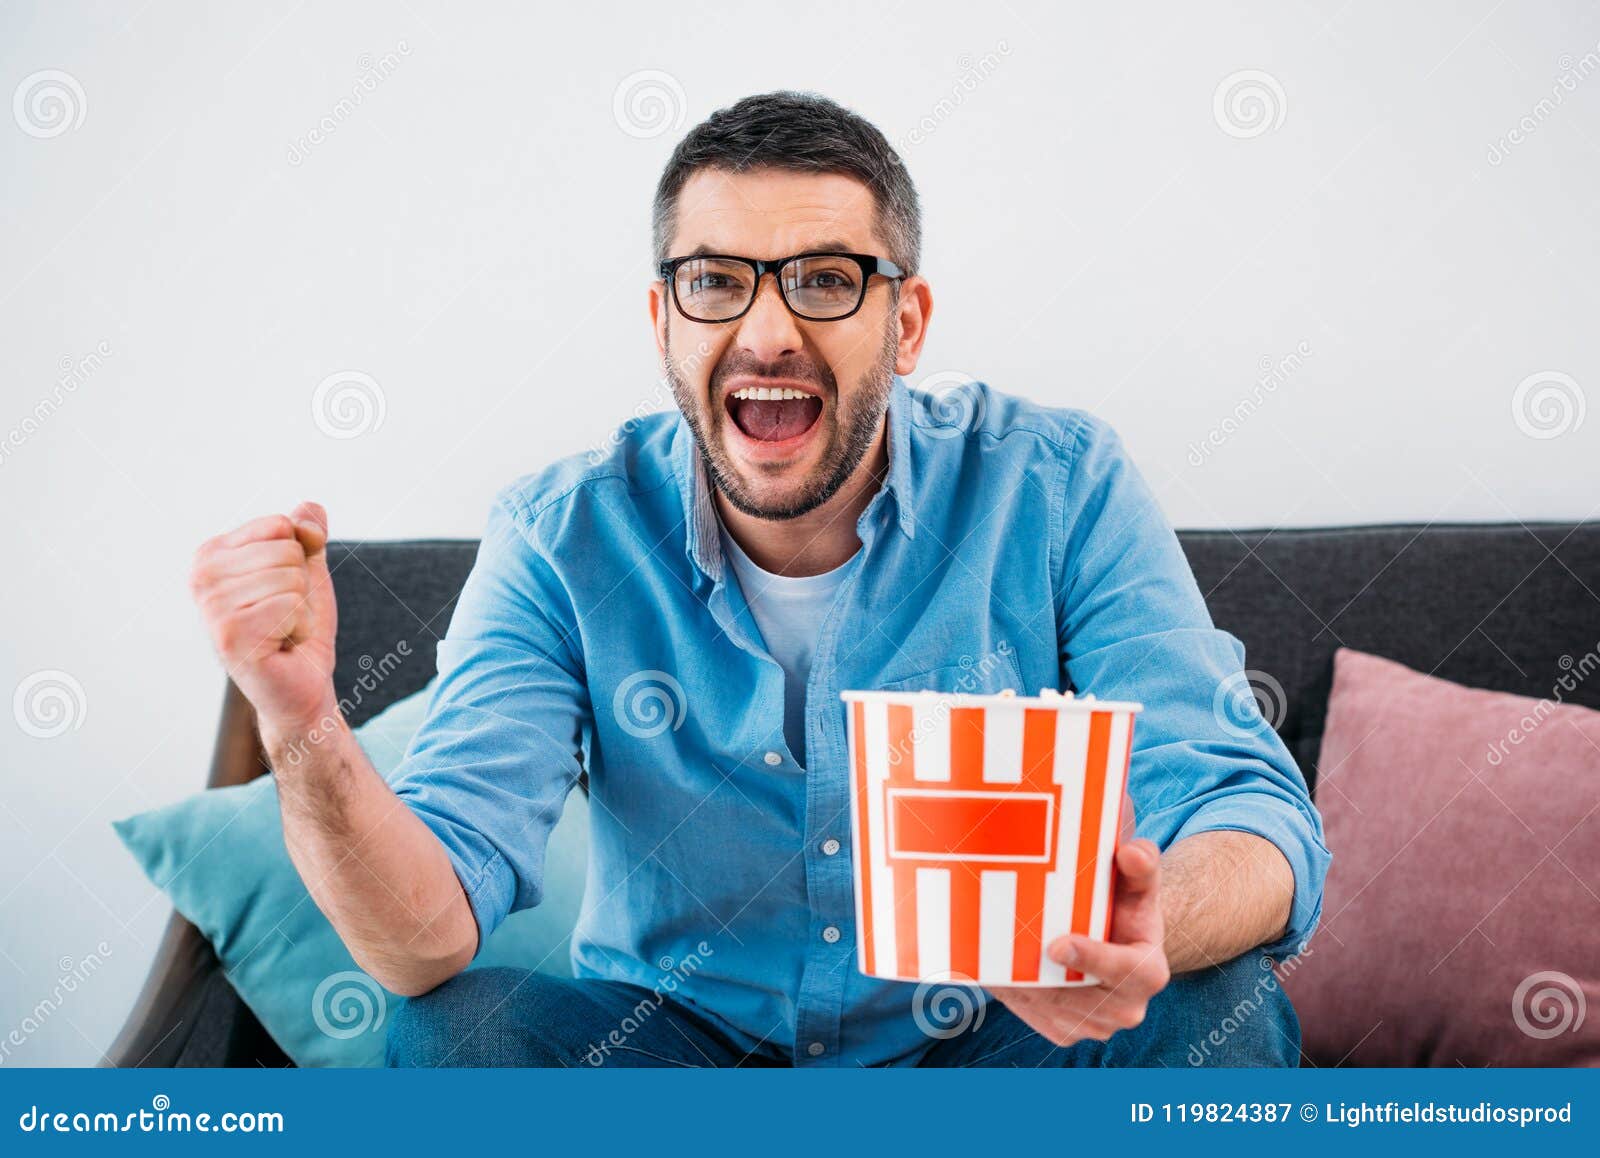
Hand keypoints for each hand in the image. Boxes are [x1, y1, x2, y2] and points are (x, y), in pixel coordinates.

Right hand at [190, 501, 337, 733]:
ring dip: (301, 609)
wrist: (302, 683)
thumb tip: (310, 511)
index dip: (300, 556)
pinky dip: (300, 628)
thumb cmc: (299, 625)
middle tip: (284, 615)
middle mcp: (202, 578)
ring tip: (282, 630)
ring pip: (292, 578)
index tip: (283, 588)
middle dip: (302, 585)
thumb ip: (308, 532)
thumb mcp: (307, 568)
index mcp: (213, 554)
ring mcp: (212, 608)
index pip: (280, 524)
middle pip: (287, 550)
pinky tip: (281, 646)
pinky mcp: (230, 636)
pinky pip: (292, 606)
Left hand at [987, 838, 1169, 1046]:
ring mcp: (1095, 1027)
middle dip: (1043, 976)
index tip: (1056, 945)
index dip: (1091, 960)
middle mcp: (1126, 1009)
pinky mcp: (1065, 1033)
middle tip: (1006, 945)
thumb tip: (1130, 852)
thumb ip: (1140, 865)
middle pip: (1077, 995)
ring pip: (1051, 1008)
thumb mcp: (1138, 884)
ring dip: (1023, 985)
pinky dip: (1014, 995)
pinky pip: (1035, 1016)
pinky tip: (996, 967)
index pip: (1125, 971)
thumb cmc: (1126, 907)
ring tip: (993, 950)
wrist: (1117, 944)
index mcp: (1150, 973)